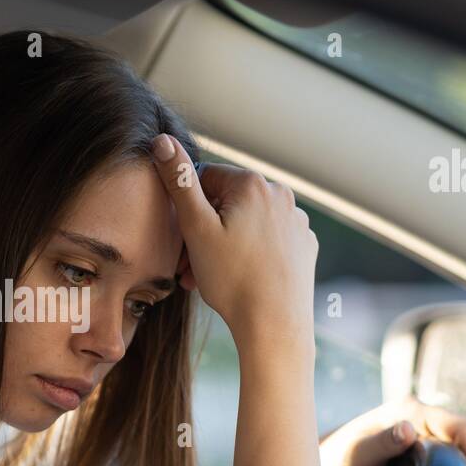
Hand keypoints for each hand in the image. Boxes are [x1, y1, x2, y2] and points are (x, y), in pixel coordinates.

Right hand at [151, 134, 316, 359]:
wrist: (274, 325)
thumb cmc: (233, 278)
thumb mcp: (196, 228)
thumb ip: (179, 181)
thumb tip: (162, 140)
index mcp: (253, 184)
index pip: (206, 178)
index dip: (188, 209)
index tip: (183, 240)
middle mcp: (281, 195)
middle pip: (227, 203)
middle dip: (204, 231)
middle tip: (188, 266)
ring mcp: (297, 221)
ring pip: (247, 223)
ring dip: (223, 244)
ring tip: (208, 277)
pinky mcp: (304, 245)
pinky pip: (268, 240)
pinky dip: (249, 254)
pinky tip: (239, 278)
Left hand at [318, 395, 465, 465]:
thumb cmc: (337, 458)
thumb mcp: (357, 453)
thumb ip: (382, 442)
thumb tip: (409, 430)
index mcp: (410, 411)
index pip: (460, 427)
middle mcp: (419, 419)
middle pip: (464, 443)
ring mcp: (419, 436)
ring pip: (451, 460)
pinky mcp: (416, 453)